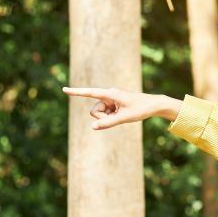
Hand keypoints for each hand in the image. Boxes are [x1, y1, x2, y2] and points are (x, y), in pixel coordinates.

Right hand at [61, 87, 180, 129]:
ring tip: (122, 115)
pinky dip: (112, 118)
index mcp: (110, 94)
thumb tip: (92, 127)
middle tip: (118, 116)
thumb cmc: (140, 109)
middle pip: (95, 111)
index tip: (64, 90)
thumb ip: (108, 123)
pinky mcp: (113, 105)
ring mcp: (110, 100)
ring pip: (100, 114)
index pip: (90, 92)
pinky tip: (123, 114)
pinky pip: (106, 115)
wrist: (153, 105)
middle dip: (103, 117)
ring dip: (108, 118)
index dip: (76, 92)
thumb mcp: (124, 118)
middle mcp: (108, 95)